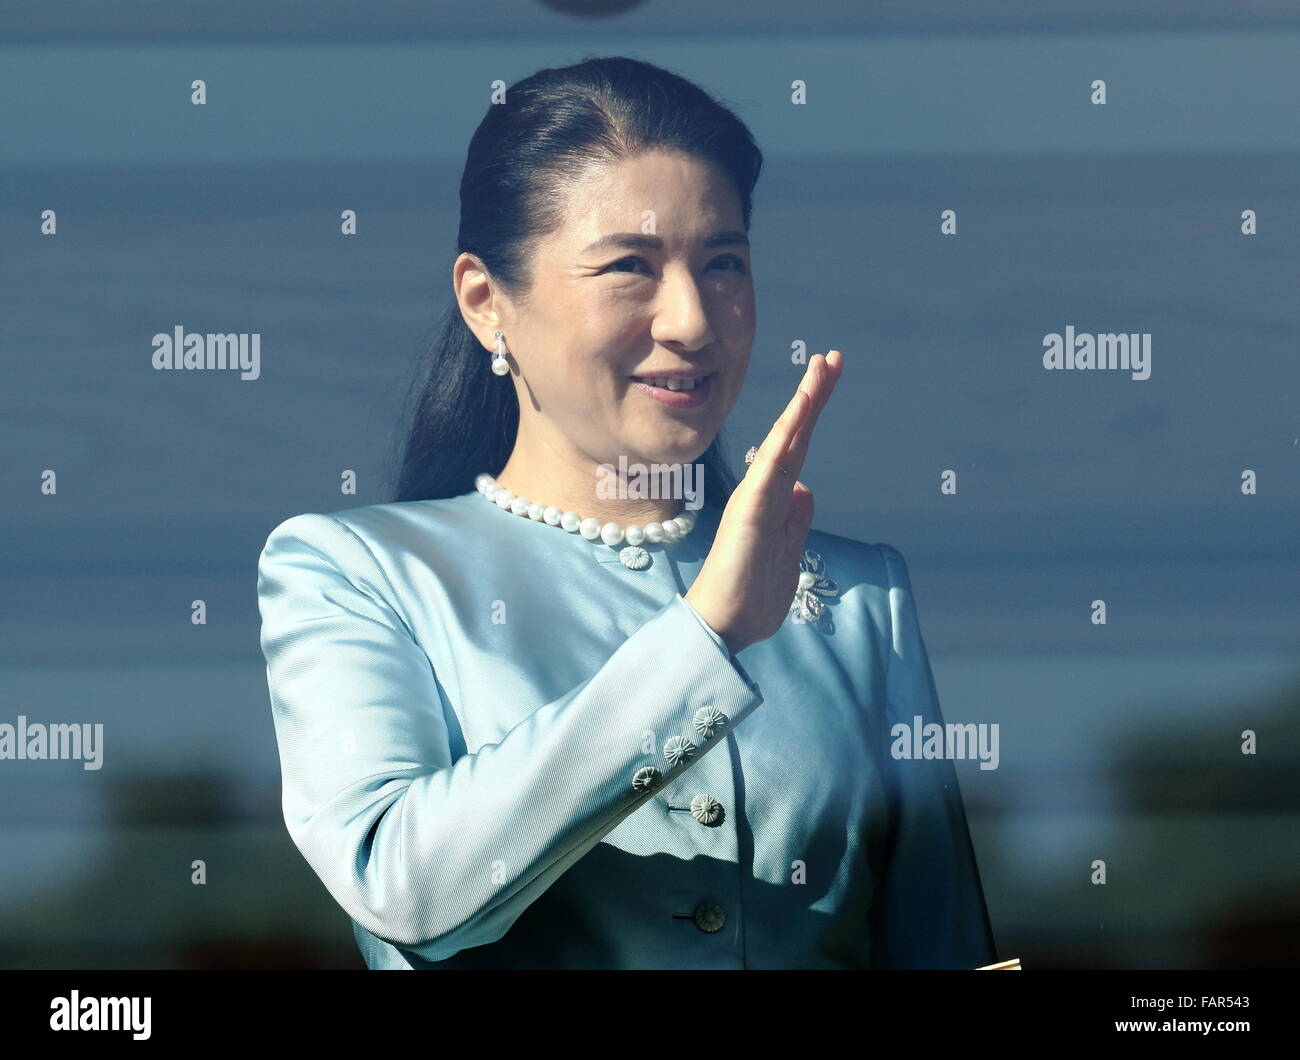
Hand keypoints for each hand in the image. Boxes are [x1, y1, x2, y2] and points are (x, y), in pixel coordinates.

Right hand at [686, 350, 843, 654]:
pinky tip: (801, 410)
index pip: (798, 448)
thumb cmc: (751, 597)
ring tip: (822, 368)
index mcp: (775, 501)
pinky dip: (786, 435)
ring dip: (804, 404)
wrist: (724, 626)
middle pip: (794, 434)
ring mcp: (757, 499)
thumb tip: (806, 489)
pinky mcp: (751, 512)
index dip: (812, 414)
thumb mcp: (788, 554)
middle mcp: (764, 492)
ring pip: (784, 441)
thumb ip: (796, 521)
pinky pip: (772, 466)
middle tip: (832, 359)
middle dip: (814, 395)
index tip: (827, 379)